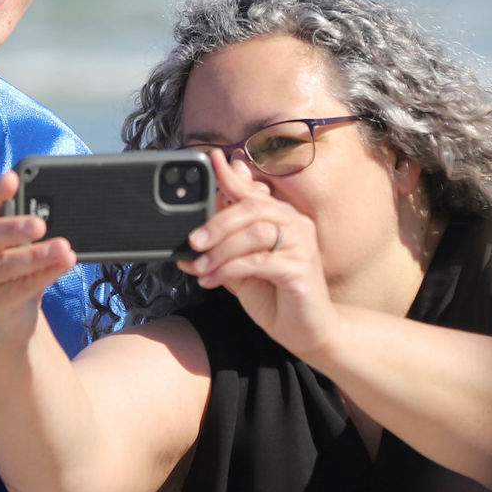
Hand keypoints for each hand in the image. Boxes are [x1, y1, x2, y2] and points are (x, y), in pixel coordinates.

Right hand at [0, 171, 76, 335]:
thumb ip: (28, 225)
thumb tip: (59, 206)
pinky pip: (21, 286)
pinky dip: (45, 274)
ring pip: (5, 264)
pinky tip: (64, 264)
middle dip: (14, 227)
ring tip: (63, 247)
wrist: (5, 319)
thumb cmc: (14, 270)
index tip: (13, 178)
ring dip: (36, 255)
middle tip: (40, 224)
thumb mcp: (18, 243)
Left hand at [178, 150, 339, 360]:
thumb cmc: (275, 296)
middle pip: (252, 208)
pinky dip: (230, 269)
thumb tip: (185, 245)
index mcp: (281, 218)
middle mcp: (296, 224)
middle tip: (193, 241)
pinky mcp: (302, 268)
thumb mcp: (240, 269)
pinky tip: (212, 281)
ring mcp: (302, 245)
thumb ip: (220, 252)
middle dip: (217, 222)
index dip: (231, 175)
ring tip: (200, 268)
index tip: (212, 159)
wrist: (306, 331)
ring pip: (255, 233)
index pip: (252, 192)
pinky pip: (259, 260)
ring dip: (221, 250)